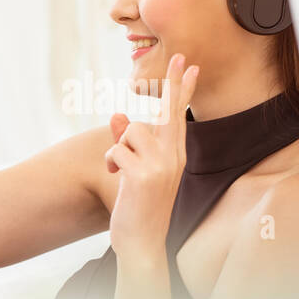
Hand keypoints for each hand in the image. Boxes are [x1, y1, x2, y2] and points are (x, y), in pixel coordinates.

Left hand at [105, 53, 199, 260]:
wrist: (141, 243)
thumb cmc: (137, 209)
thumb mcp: (133, 173)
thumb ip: (127, 144)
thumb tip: (118, 115)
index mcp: (174, 156)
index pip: (179, 117)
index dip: (183, 91)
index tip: (190, 65)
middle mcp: (173, 157)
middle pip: (168, 112)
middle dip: (173, 83)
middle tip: (180, 54)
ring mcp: (161, 165)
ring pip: (131, 131)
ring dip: (117, 147)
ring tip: (118, 169)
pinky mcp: (143, 175)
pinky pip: (116, 149)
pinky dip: (108, 160)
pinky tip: (113, 175)